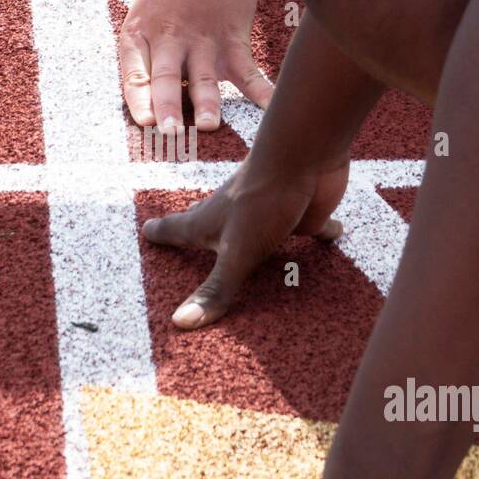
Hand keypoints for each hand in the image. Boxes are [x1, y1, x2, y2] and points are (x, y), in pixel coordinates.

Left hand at [117, 0, 273, 132]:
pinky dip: (261, 92)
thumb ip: (148, 49)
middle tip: (170, 131)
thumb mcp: (145, 7)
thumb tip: (154, 94)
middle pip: (168, 77)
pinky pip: (247, 70)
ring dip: (208, 102)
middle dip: (168, 105)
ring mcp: (203, 38)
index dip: (139, 99)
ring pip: (205, 76)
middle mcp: (170, 38)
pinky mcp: (233, 36)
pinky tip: (269, 109)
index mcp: (140, 32)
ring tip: (209, 125)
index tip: (145, 122)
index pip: (135, 74)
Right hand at [143, 156, 347, 327]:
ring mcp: (266, 214)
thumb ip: (215, 289)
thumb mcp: (235, 254)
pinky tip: (332, 239)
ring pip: (256, 232)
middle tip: (184, 241)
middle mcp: (234, 217)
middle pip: (211, 228)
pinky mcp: (300, 214)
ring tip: (246, 252)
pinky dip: (319, 234)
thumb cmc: (262, 199)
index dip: (160, 234)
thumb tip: (180, 323)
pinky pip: (309, 229)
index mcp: (209, 222)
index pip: (175, 230)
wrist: (307, 155)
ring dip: (251, 242)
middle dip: (198, 237)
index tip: (146, 232)